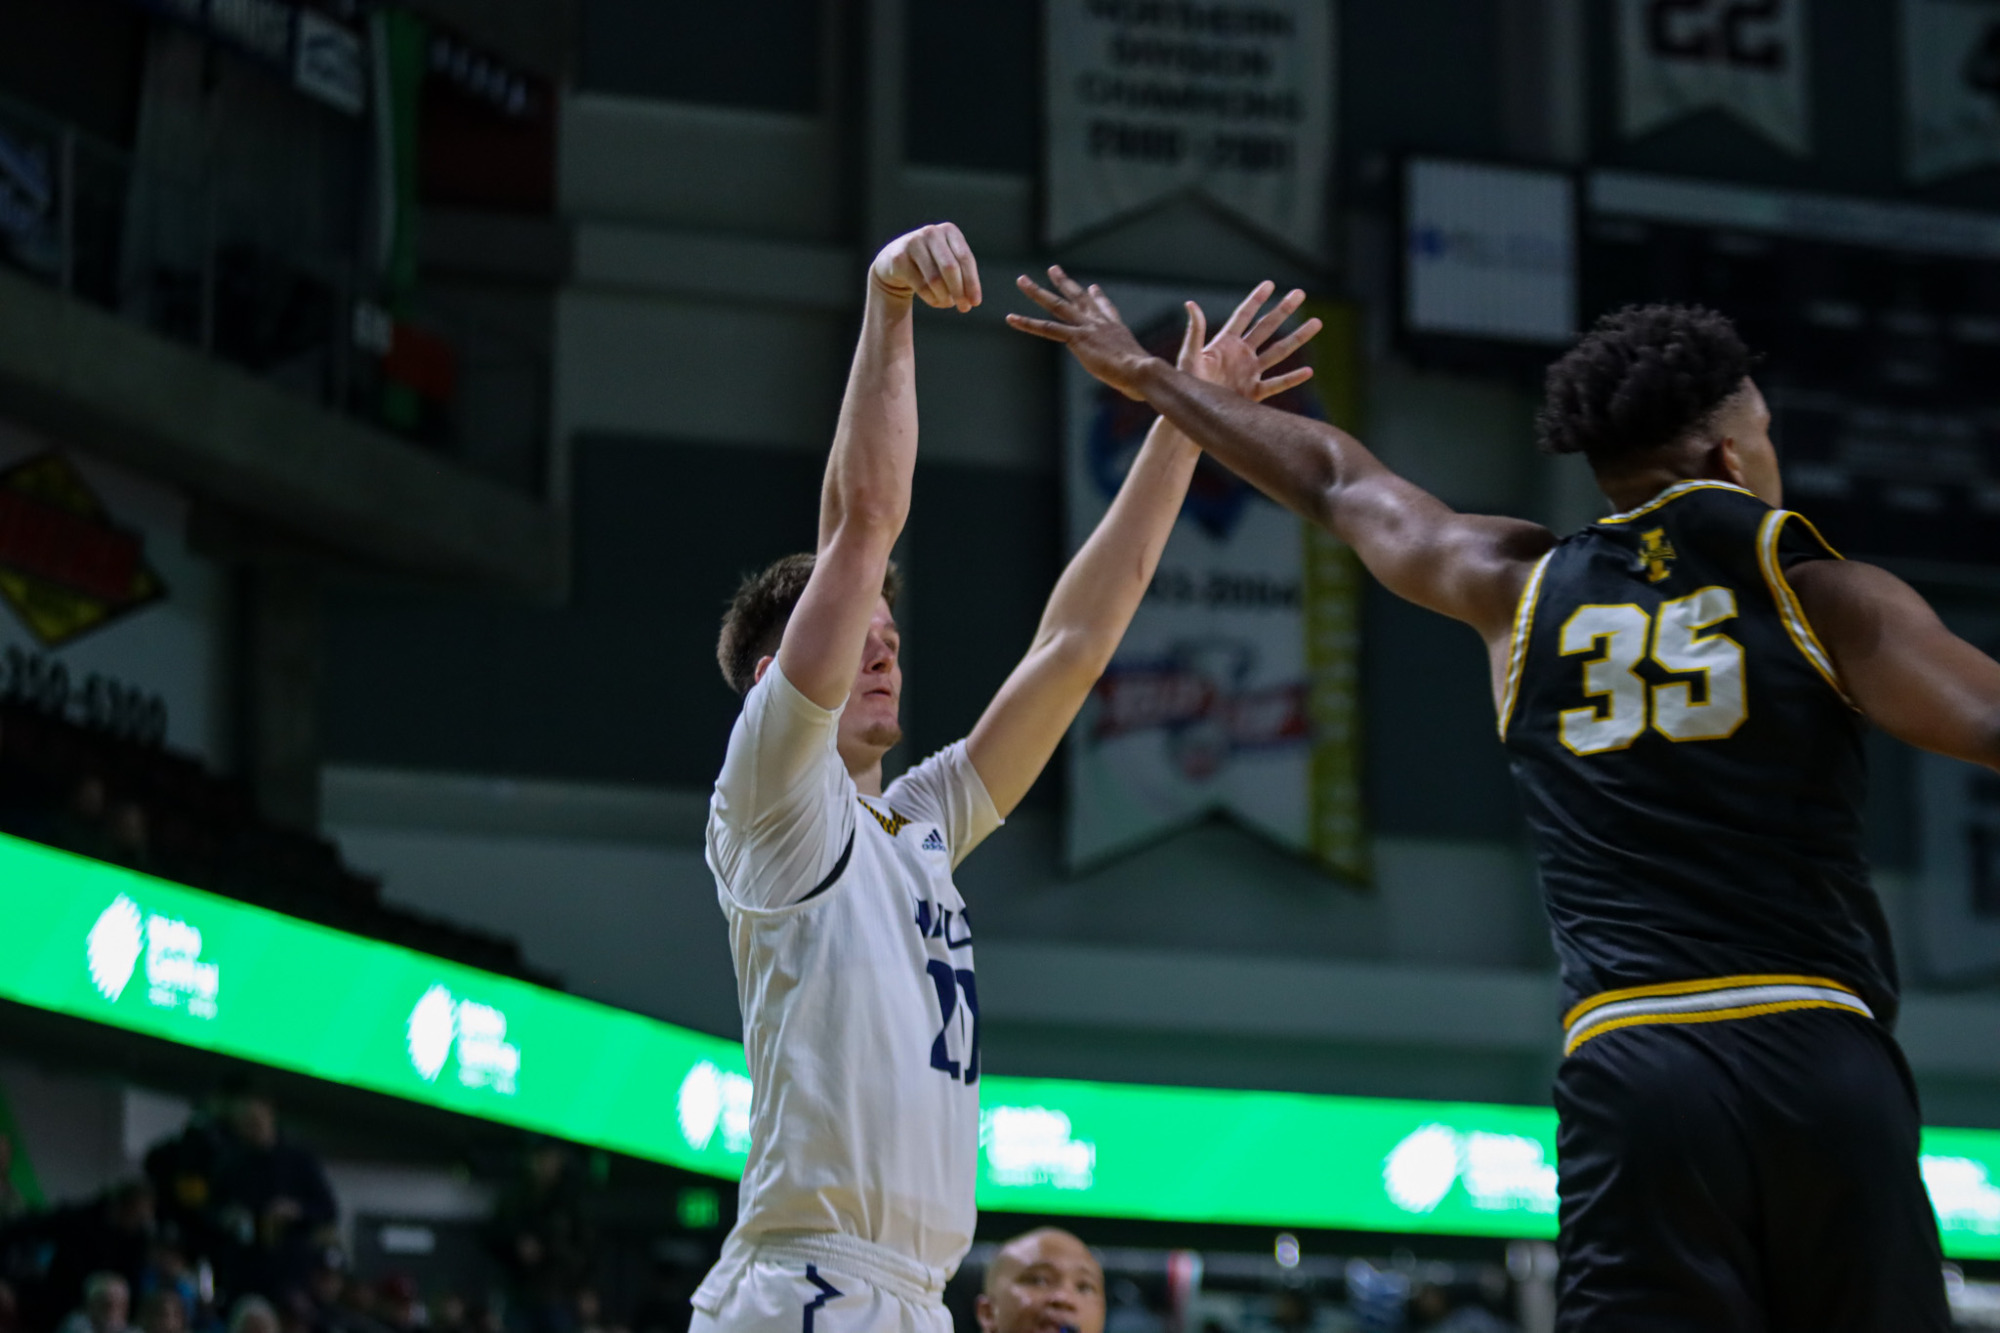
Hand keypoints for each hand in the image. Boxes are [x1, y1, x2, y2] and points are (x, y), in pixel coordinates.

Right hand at [870, 222, 980, 310]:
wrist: (896, 262)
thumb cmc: (931, 264)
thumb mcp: (949, 263)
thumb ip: (963, 277)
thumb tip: (973, 300)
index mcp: (949, 230)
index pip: (965, 258)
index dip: (972, 282)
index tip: (975, 302)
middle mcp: (931, 232)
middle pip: (950, 268)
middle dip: (959, 291)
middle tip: (964, 309)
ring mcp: (913, 243)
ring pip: (935, 279)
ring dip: (945, 297)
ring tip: (948, 304)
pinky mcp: (899, 258)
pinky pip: (921, 286)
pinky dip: (931, 299)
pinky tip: (935, 302)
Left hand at [1007, 267, 1159, 398]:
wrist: (1141, 370)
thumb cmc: (1143, 377)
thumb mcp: (1137, 369)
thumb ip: (1132, 369)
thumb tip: (1138, 384)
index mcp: (1116, 329)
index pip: (1105, 308)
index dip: (1097, 297)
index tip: (1092, 287)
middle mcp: (1100, 323)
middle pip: (1078, 297)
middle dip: (1064, 282)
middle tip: (1053, 269)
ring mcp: (1087, 328)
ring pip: (1057, 305)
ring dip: (1037, 292)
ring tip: (1022, 281)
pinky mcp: (1077, 338)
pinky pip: (1047, 329)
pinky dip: (1027, 323)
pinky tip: (1011, 318)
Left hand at [1175, 281, 1321, 401]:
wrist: (1191, 415)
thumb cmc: (1186, 386)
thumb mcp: (1189, 356)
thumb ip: (1195, 332)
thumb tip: (1191, 304)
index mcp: (1224, 343)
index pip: (1243, 316)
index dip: (1256, 300)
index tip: (1270, 284)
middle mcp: (1241, 355)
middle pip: (1266, 327)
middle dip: (1283, 310)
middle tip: (1300, 294)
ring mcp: (1249, 373)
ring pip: (1279, 352)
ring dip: (1297, 338)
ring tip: (1317, 323)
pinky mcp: (1254, 393)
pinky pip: (1276, 384)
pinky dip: (1292, 379)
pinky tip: (1308, 372)